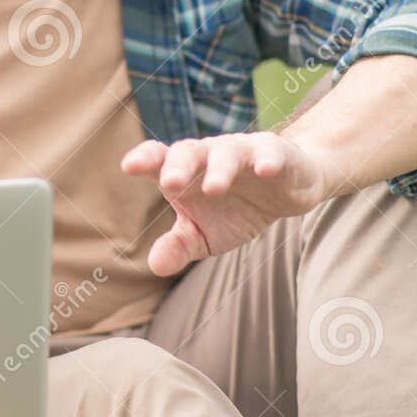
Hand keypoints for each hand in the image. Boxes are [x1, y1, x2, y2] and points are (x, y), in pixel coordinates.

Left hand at [121, 130, 330, 276]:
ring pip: (227, 152)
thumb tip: (155, 265)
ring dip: (219, 169)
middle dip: (178, 165)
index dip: (145, 159)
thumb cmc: (235, 210)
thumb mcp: (204, 235)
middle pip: (189, 151)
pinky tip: (264, 170)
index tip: (129, 166)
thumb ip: (179, 246)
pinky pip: (270, 153)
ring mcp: (243, 151)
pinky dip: (267, 160)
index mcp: (186, 171)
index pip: (160, 158)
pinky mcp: (275, 154)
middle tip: (169, 183)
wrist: (287, 192)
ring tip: (213, 188)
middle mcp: (209, 155)